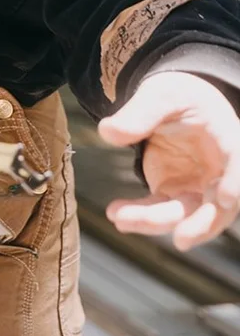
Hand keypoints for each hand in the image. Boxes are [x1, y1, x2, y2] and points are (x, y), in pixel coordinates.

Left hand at [99, 72, 239, 250]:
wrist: (173, 105)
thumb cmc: (178, 96)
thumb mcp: (161, 95)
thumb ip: (139, 113)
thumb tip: (107, 132)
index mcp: (229, 141)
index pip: (239, 163)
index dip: (236, 181)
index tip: (225, 199)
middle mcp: (219, 172)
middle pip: (216, 205)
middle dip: (200, 224)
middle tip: (181, 239)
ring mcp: (198, 187)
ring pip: (185, 214)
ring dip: (156, 222)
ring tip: (120, 218)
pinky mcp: (175, 193)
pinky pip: (159, 210)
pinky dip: (139, 215)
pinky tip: (116, 214)